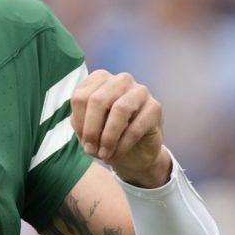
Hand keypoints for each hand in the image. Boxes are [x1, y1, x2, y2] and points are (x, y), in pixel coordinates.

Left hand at [70, 70, 170, 187]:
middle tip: (91, 150)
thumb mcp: (87, 128)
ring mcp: (139, 91)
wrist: (135, 152)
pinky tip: (117, 154)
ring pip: (120, 109)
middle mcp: (120, 80)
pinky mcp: (155, 107)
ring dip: (108, 137)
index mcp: (99, 80)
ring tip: (104, 154)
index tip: (83, 141)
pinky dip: (123, 144)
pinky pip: (136, 126)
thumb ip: (80, 123)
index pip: (80, 97)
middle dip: (92, 130)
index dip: (79, 122)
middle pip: (98, 100)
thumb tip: (83, 129)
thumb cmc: (106, 135)